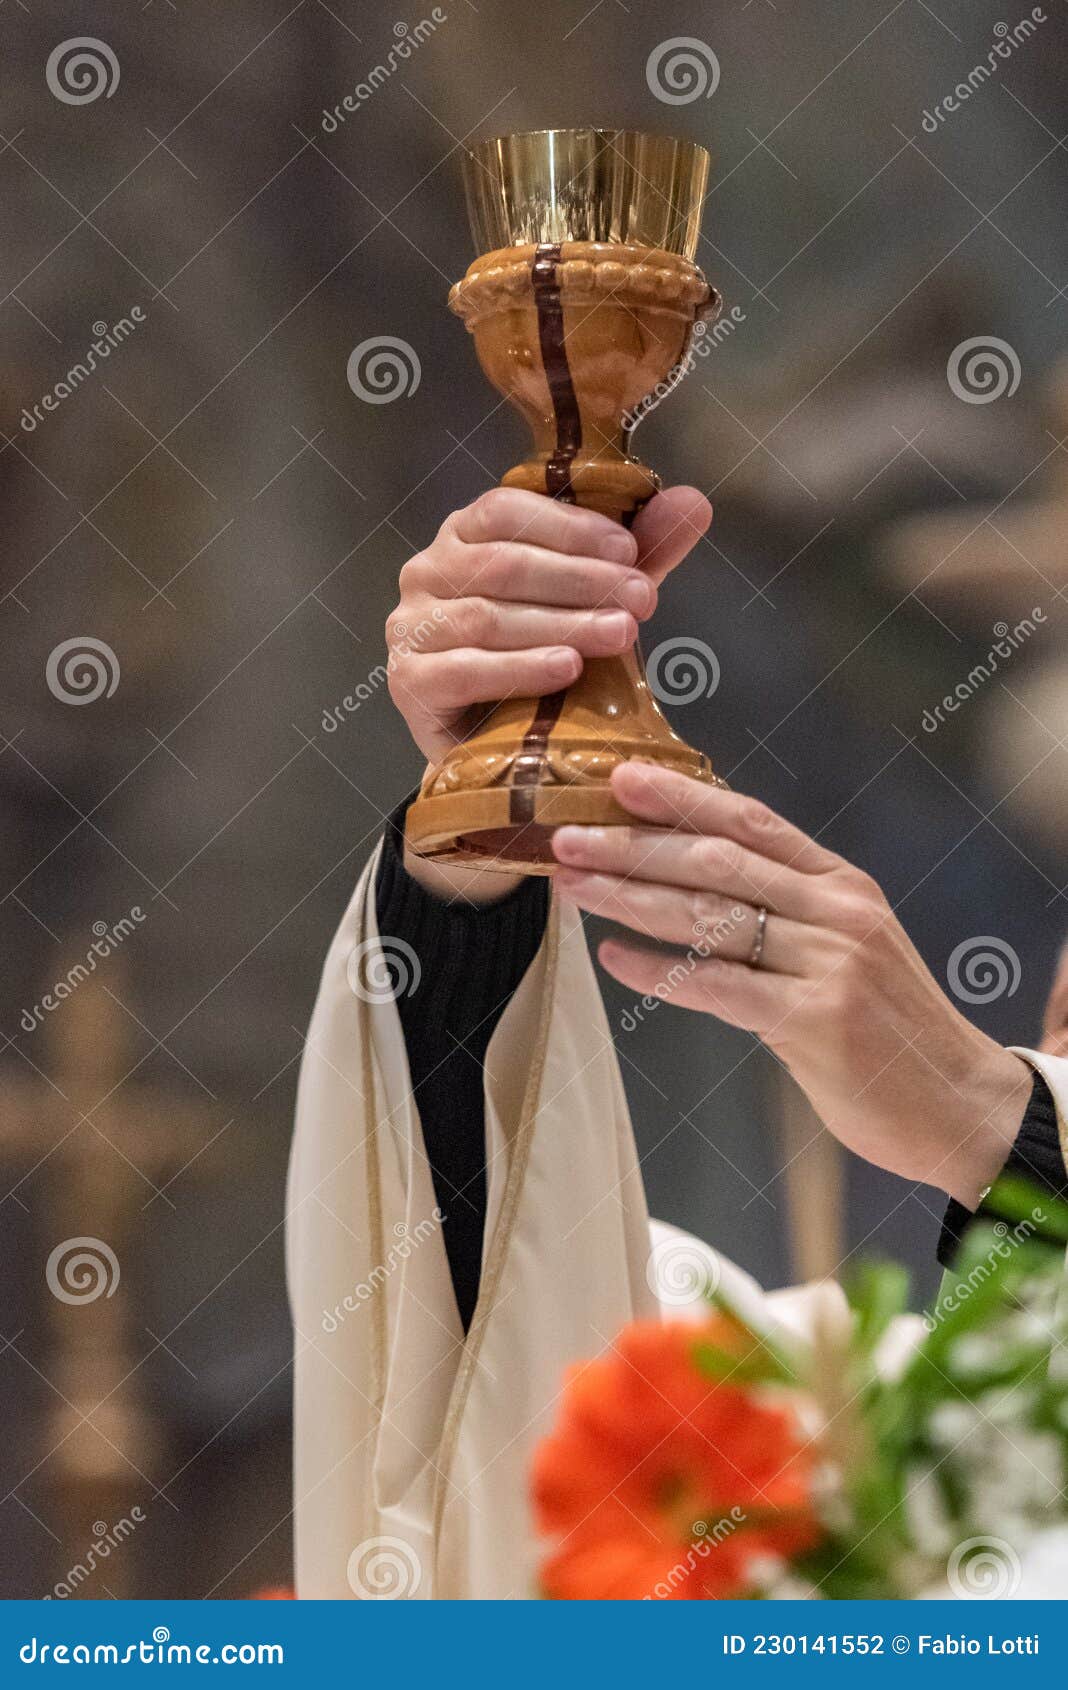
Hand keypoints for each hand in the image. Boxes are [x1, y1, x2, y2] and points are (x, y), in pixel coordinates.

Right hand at [386, 485, 711, 765]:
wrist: (494, 746)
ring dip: (563, 624)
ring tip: (620, 636)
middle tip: (642, 600)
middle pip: (505, 565)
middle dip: (582, 581)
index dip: (571, 528)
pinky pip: (464, 669)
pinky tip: (566, 669)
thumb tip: (694, 503)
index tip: (630, 552)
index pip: (508, 510)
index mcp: (464, 534)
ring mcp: (411, 628)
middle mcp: (427, 572)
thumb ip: (639, 553)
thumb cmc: (541, 656)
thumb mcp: (595, 599)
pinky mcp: (408, 682)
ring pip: (488, 617)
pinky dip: (519, 668)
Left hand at [552, 762, 1032, 1207]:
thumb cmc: (888, 1029)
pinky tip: (614, 957)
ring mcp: (829, 964)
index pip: (751, 820)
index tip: (620, 777)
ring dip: (631, 898)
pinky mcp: (817, 1020)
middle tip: (566, 837)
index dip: (682, 795)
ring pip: (711, 916)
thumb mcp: (849, 948)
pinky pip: (720, 986)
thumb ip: (786, 913)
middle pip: (718, 861)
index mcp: (841, 885)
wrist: (960, 1104)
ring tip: (573, 887)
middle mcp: (837, 912)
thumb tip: (693, 883)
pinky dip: (660, 970)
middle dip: (634, 846)